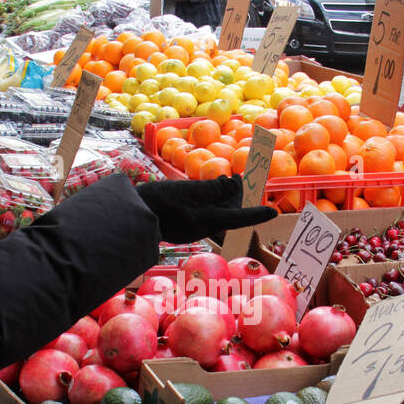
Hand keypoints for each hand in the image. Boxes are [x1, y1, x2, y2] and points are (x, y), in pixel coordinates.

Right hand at [136, 174, 276, 243]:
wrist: (130, 216)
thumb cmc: (154, 204)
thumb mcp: (183, 193)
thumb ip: (209, 189)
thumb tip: (231, 183)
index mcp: (205, 221)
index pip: (237, 218)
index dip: (256, 214)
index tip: (273, 213)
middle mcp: (203, 225)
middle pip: (230, 211)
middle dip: (238, 196)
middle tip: (240, 178)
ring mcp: (194, 224)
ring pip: (220, 211)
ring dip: (227, 196)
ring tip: (230, 179)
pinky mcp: (186, 221)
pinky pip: (208, 211)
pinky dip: (214, 199)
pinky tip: (214, 186)